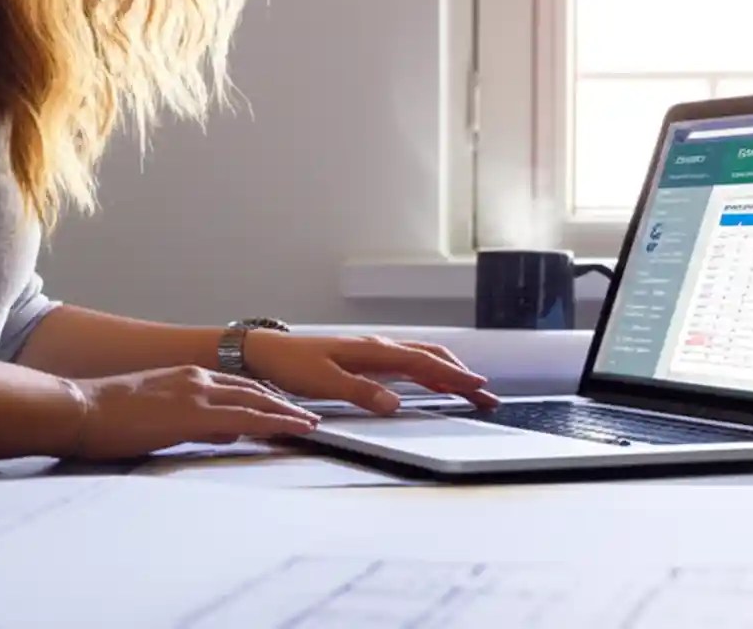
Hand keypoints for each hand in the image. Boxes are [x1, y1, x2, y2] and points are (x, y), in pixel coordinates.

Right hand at [69, 366, 320, 459]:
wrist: (76, 409)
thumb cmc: (103, 418)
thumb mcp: (154, 415)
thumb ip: (190, 420)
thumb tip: (223, 432)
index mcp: (184, 377)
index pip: (236, 385)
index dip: (263, 396)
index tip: (283, 405)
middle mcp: (196, 379)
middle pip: (253, 390)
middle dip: (282, 402)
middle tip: (307, 414)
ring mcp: (197, 394)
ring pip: (256, 401)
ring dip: (286, 411)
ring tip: (310, 422)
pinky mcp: (194, 413)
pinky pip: (246, 418)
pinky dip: (275, 421)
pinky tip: (293, 428)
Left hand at [244, 332, 499, 414]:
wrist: (267, 353)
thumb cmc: (292, 365)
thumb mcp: (324, 383)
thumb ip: (361, 393)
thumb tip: (395, 403)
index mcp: (374, 352)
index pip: (424, 363)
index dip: (454, 375)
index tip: (480, 385)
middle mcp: (379, 349)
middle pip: (432, 358)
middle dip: (462, 375)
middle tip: (486, 395)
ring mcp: (375, 354)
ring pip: (423, 359)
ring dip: (450, 373)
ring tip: (472, 390)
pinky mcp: (368, 362)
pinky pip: (409, 365)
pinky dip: (431, 373)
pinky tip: (437, 385)